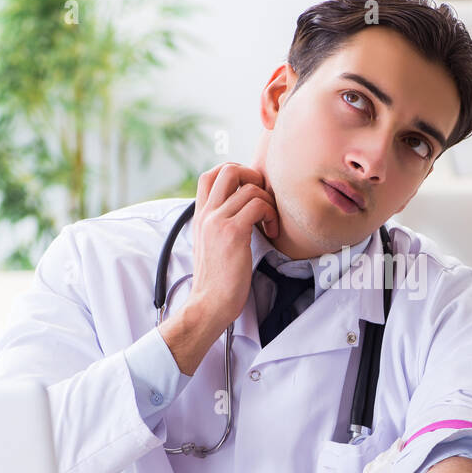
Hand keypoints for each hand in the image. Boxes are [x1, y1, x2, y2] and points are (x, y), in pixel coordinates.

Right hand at [186, 162, 279, 334]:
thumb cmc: (216, 280)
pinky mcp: (233, 233)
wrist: (209, 303)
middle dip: (253, 176)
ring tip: (269, 223)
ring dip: (268, 202)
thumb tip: (240, 211)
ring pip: (250, 188)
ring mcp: (218, 221)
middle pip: (228, 169)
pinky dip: (270, 215)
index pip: (210, 174)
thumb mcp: (210, 245)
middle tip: (263, 199)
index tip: (250, 193)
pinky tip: (270, 232)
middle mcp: (207, 214)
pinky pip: (258, 206)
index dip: (235, 173)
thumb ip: (218, 225)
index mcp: (200, 216)